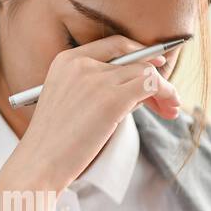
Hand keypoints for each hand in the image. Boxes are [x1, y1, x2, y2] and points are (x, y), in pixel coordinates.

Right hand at [3, 34, 180, 192]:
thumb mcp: (69, 104)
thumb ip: (96, 88)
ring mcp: (96, 79)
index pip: (114, 45)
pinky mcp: (111, 99)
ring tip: (171, 109)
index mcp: (66, 60)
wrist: (39, 164)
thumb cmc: (54, 144)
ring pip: (145, 72)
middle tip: (169, 100)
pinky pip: (150, 85)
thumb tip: (139, 88)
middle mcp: (81, 63)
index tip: (157, 67)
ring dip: (164, 90)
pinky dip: (164, 94)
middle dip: (156, 77)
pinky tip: (167, 109)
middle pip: (134, 59)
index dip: (140, 53)